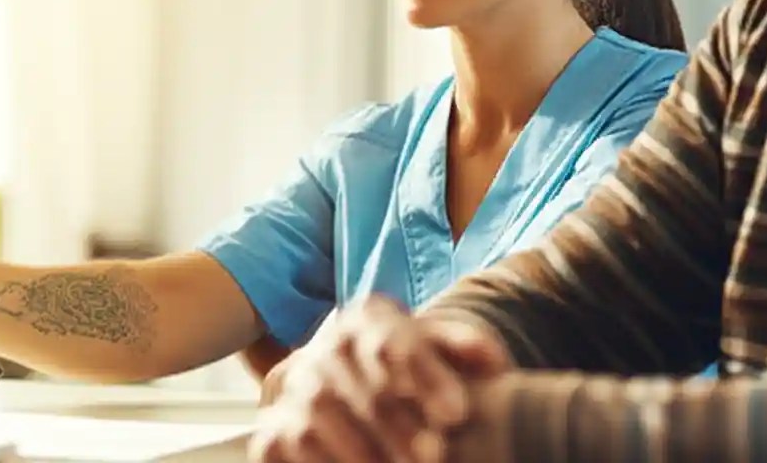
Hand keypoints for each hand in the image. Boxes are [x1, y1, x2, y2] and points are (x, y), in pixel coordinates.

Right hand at [248, 296, 511, 462]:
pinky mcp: (272, 428)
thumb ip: (463, 349)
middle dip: (399, 425)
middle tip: (436, 455)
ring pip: (319, 415)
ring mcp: (295, 388)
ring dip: (361, 450)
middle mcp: (326, 348)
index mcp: (367, 318)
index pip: (393, 342)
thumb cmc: (404, 367)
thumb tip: (494, 363)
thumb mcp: (435, 348)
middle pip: (358, 385)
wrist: (343, 382)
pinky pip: (283, 447)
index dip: (426, 376)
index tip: (458, 413)